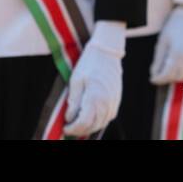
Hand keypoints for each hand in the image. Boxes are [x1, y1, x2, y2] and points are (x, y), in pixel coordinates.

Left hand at [64, 20, 123, 137]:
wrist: (107, 51)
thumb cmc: (89, 63)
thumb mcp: (76, 80)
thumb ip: (74, 101)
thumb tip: (69, 118)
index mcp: (95, 98)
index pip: (84, 122)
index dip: (73, 128)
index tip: (65, 128)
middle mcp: (107, 103)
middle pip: (93, 126)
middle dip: (80, 130)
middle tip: (69, 128)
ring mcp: (114, 102)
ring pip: (102, 123)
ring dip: (90, 127)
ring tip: (78, 124)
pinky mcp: (117, 100)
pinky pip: (108, 116)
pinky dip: (99, 121)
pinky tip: (90, 117)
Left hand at [150, 5, 182, 83]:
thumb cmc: (174, 27)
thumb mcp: (162, 41)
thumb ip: (158, 59)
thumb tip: (154, 74)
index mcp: (177, 54)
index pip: (167, 74)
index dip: (159, 79)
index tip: (153, 80)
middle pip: (178, 76)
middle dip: (168, 78)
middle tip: (161, 75)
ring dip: (180, 77)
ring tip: (172, 73)